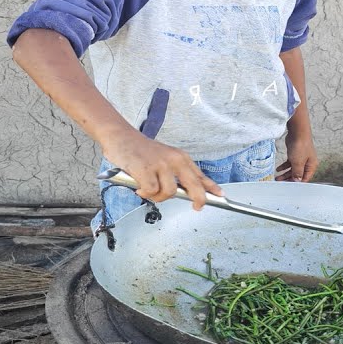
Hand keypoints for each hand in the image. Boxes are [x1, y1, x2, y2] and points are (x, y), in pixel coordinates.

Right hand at [102, 130, 222, 210]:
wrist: (121, 136)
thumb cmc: (142, 151)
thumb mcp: (166, 158)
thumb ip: (176, 173)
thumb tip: (186, 192)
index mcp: (181, 158)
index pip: (200, 175)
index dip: (211, 188)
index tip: (220, 196)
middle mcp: (174, 160)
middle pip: (193, 185)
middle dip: (198, 199)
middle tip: (197, 207)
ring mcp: (160, 164)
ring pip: (169, 192)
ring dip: (158, 197)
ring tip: (148, 190)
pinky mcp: (145, 169)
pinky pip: (151, 191)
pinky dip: (145, 193)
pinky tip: (139, 187)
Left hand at [277, 134, 317, 181]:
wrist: (297, 132)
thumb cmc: (301, 145)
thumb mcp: (298, 162)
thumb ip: (297, 173)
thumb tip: (297, 181)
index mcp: (311, 166)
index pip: (305, 178)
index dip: (297, 183)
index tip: (288, 186)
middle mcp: (307, 163)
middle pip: (298, 174)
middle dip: (288, 178)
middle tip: (280, 182)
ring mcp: (301, 158)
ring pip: (293, 169)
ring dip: (285, 173)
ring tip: (277, 177)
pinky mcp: (295, 154)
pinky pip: (290, 163)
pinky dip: (284, 166)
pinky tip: (278, 169)